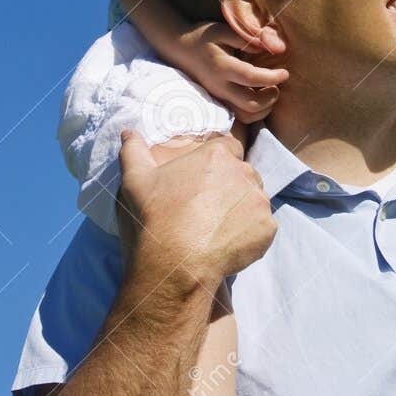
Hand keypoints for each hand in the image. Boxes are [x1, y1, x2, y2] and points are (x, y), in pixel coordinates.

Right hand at [116, 130, 276, 295]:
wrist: (174, 264)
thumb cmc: (154, 218)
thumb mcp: (135, 179)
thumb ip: (134, 150)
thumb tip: (128, 132)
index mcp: (217, 155)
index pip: (228, 147)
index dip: (217, 162)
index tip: (204, 179)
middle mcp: (244, 172)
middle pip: (243, 174)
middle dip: (230, 186)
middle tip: (207, 208)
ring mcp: (259, 201)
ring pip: (254, 200)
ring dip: (241, 210)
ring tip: (216, 228)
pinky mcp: (267, 229)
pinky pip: (262, 227)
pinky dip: (249, 234)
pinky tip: (226, 243)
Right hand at [174, 20, 288, 124]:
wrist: (179, 49)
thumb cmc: (204, 37)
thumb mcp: (224, 30)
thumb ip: (248, 38)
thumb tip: (274, 48)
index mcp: (222, 67)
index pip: (251, 78)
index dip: (272, 78)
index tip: (285, 73)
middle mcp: (220, 86)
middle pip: (250, 104)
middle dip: (270, 98)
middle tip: (277, 85)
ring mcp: (218, 97)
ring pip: (245, 115)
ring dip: (264, 108)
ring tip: (270, 92)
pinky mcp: (219, 102)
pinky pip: (239, 116)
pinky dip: (254, 112)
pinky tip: (259, 97)